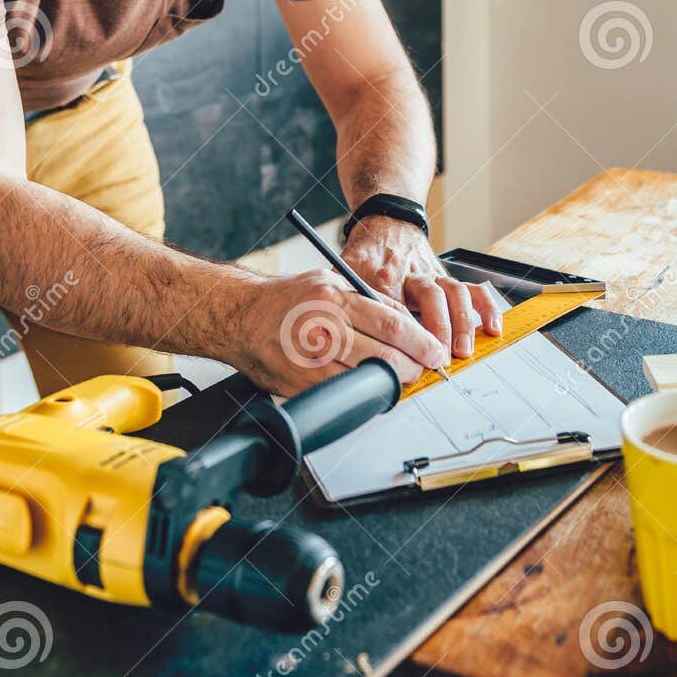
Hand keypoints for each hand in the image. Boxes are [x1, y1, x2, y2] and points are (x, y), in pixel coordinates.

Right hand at [227, 269, 449, 395]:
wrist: (240, 318)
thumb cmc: (287, 300)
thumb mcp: (330, 283)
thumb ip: (368, 300)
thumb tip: (408, 322)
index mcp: (333, 300)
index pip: (391, 326)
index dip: (421, 342)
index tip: (435, 351)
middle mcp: (322, 330)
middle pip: (384, 357)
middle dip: (413, 366)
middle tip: (424, 366)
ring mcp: (310, 361)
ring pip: (366, 379)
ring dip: (391, 381)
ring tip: (399, 374)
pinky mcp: (300, 385)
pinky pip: (343, 393)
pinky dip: (363, 392)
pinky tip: (368, 384)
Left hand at [340, 216, 504, 360]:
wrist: (387, 224)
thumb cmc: (364, 255)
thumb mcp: (341, 273)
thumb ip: (338, 300)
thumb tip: (327, 337)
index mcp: (381, 275)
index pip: (391, 308)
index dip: (400, 334)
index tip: (402, 359)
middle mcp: (411, 274)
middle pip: (428, 297)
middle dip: (436, 328)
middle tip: (438, 358)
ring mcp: (432, 275)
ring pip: (453, 292)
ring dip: (461, 322)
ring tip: (462, 350)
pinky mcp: (448, 279)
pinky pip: (473, 289)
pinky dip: (486, 307)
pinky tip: (492, 328)